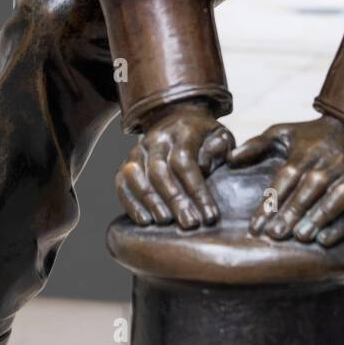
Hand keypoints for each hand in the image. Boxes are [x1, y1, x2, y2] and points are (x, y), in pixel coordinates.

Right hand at [116, 102, 232, 230]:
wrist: (178, 121)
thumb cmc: (205, 138)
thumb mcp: (221, 136)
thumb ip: (220, 149)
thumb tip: (205, 167)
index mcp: (182, 131)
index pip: (185, 161)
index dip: (197, 190)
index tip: (210, 215)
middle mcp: (156, 139)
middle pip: (160, 171)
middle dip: (175, 200)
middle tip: (190, 224)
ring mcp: (138, 151)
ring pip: (137, 176)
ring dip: (151, 202)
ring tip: (166, 222)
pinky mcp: (126, 164)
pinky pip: (122, 184)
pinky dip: (130, 203)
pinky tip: (144, 221)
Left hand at [228, 115, 343, 246]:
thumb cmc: (313, 138)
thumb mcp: (284, 133)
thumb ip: (256, 145)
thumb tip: (230, 159)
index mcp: (306, 153)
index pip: (285, 179)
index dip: (270, 203)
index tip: (254, 227)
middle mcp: (329, 165)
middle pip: (308, 190)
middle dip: (291, 213)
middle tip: (274, 236)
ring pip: (334, 200)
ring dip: (317, 218)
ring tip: (300, 237)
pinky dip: (342, 227)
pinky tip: (325, 241)